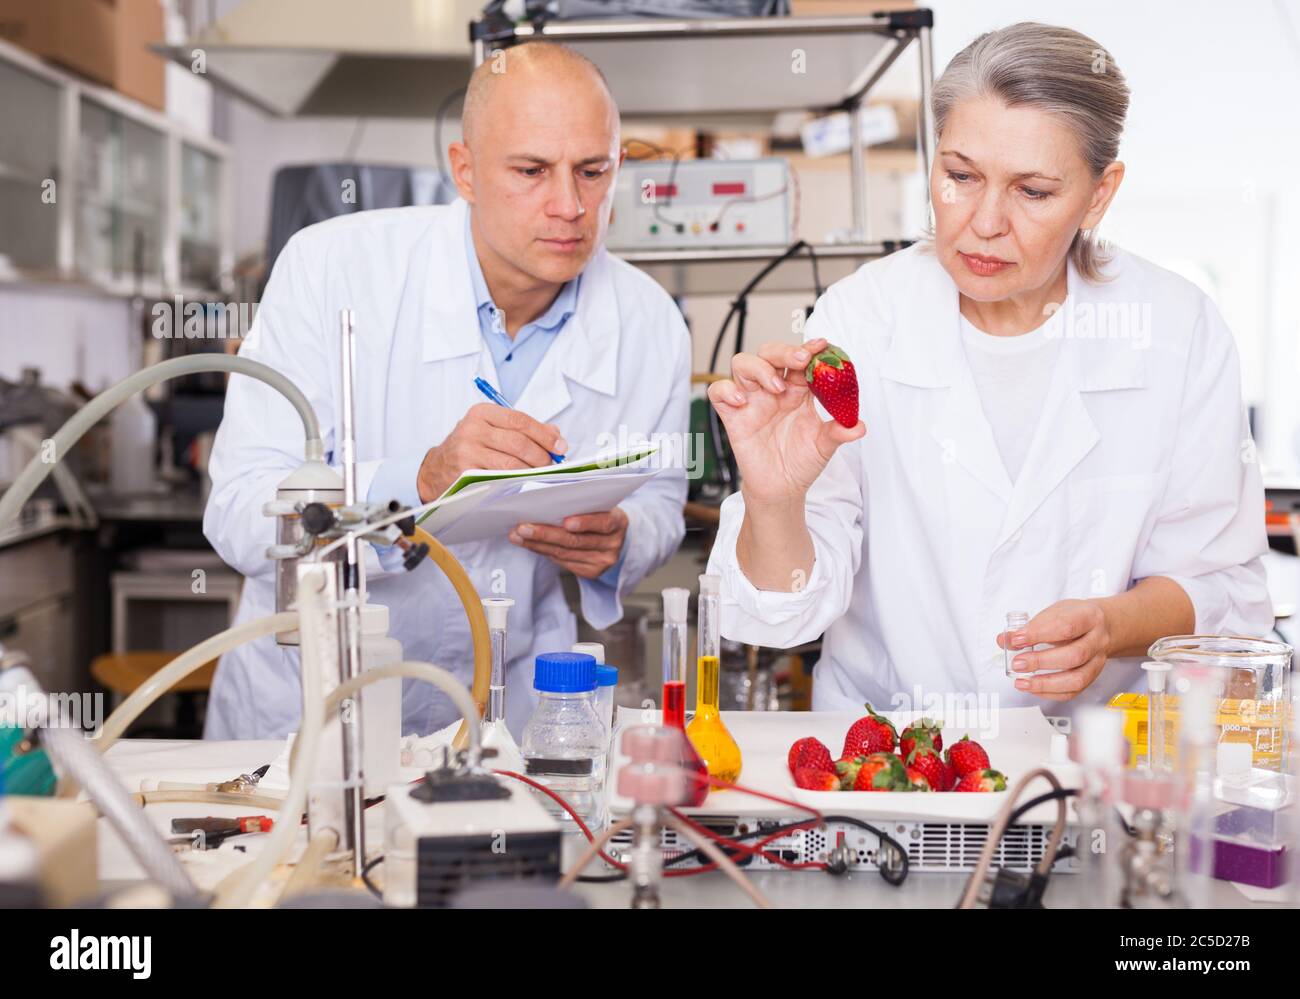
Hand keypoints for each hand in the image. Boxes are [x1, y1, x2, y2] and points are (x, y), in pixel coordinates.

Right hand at [417, 403, 566, 501]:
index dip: (545, 434)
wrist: (436, 468)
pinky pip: (499, 479)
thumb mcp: (492, 430)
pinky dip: (517, 482)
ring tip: (542, 474)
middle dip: (542, 455)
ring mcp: (467, 451)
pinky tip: (526, 483)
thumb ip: (523, 429)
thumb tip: (556, 434)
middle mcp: (473, 428)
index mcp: (482, 412)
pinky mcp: (465, 472)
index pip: (521, 421)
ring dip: (532, 471)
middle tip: (553, 464)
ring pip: (511, 463)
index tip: (560, 446)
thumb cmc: (471, 447)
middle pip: (518, 442)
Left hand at [508, 509, 627, 579]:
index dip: (585, 522)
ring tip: (518, 535)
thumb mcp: (599, 505)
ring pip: (565, 553)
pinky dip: (544, 552)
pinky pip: (563, 562)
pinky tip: (530, 544)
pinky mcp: (591, 572)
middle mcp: (613, 544)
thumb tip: (545, 503)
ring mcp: (602, 561)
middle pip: (576, 541)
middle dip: (546, 534)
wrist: (616, 538)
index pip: (603, 523)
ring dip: (538, 544)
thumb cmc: (600, 515)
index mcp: (618, 522)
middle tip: (523, 527)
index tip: (566, 521)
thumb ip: (581, 504)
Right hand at [707, 337, 864, 509]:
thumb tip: (858, 426)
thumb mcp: (825, 446)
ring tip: (776, 386)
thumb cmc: (801, 462)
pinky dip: (726, 390)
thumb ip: (839, 431)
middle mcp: (772, 390)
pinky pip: (718, 392)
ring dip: (759, 368)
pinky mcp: (733, 416)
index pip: (799, 360)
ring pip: (743, 364)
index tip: (821, 345)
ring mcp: (751, 401)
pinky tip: (741, 401)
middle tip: (800, 360)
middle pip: (769, 353)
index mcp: (797, 391)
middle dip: (784, 351)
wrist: (782, 488)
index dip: (809, 349)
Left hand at [998, 599, 1112, 700]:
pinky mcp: (1093, 677)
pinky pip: (1074, 691)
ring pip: (1077, 678)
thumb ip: (1030, 626)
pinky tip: (1034, 688)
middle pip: (1074, 655)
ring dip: (1046, 684)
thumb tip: (1005, 639)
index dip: (1039, 634)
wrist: (1104, 626)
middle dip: (1041, 661)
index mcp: (1089, 617)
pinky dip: (1051, 693)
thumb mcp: (1055, 612)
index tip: (1017, 639)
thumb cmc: (1077, 618)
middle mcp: (1097, 640)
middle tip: (1017, 663)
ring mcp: (1098, 661)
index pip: (1065, 625)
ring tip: (1022, 682)